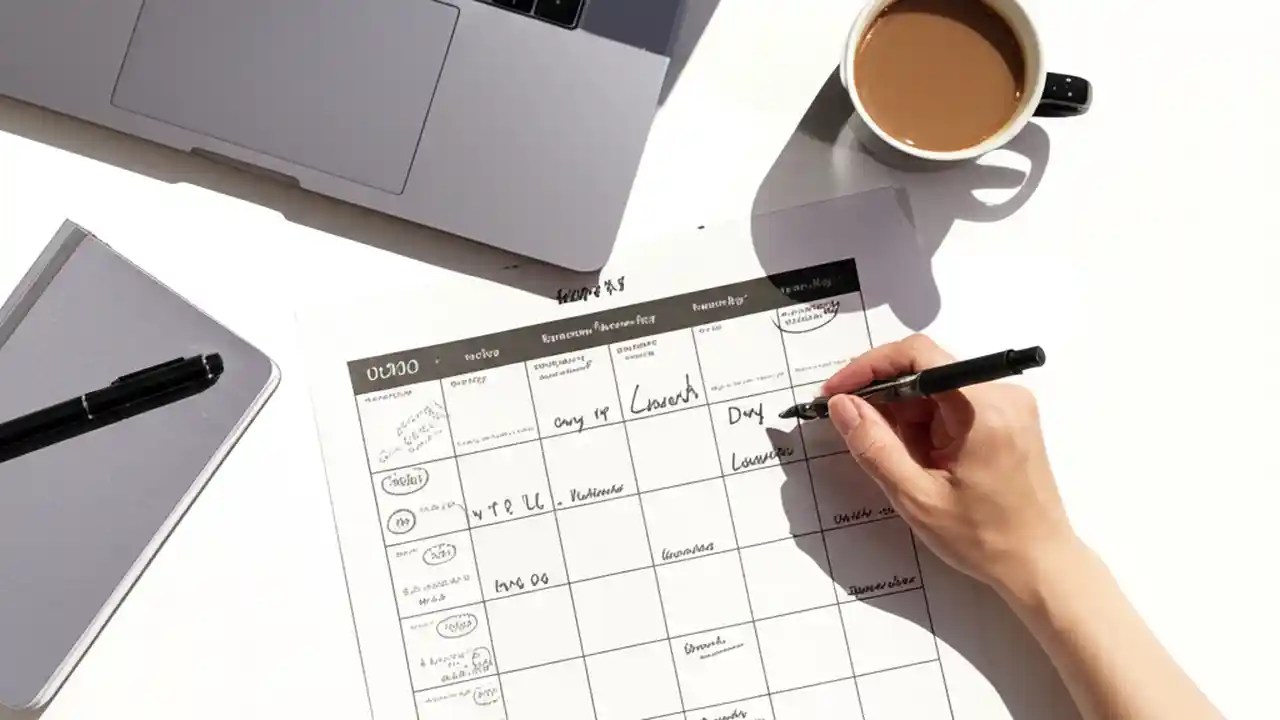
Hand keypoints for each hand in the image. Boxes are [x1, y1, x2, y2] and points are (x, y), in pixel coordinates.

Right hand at [822, 334, 1076, 595]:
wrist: (1039, 565)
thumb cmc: (983, 539)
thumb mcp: (916, 497)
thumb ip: (875, 446)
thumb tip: (841, 404)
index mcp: (985, 408)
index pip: (918, 355)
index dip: (869, 367)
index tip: (836, 392)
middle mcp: (1002, 394)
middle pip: (926, 371)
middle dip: (885, 399)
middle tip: (856, 434)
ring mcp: (1008, 405)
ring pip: (936, 389)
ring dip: (907, 418)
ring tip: (905, 465)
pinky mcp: (1007, 419)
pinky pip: (952, 405)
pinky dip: (927, 427)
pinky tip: (924, 463)